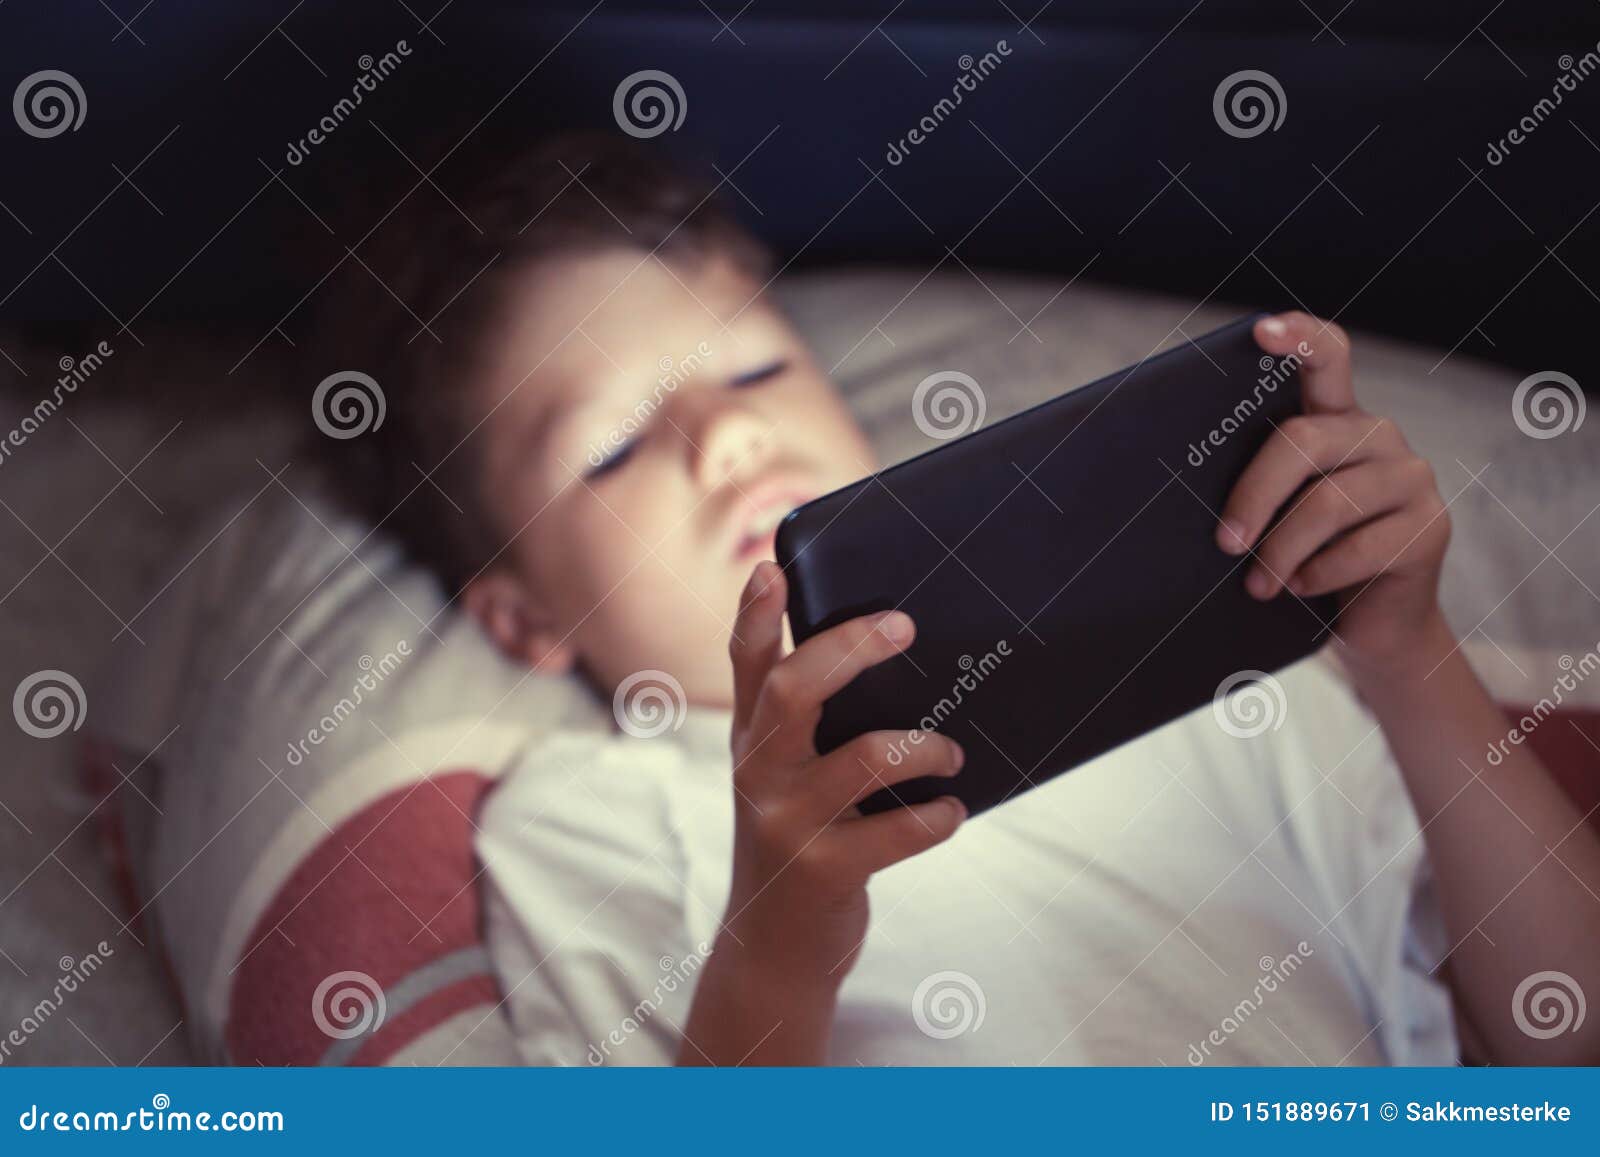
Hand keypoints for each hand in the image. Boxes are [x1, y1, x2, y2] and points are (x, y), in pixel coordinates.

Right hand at [719, 560, 965, 986]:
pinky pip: (898, 832)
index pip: (746, 664)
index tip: (771, 569)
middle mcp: (759, 773)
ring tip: (952, 754)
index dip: (754, 614)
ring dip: (924, 747)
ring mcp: (788, 823)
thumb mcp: (782, 778)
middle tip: (904, 626)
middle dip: (850, 649)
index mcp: (751, 739)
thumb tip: (881, 648)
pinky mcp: (825, 872)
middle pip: (793, 690)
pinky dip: (937, 817)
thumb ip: (808, 722)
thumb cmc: (799, 840)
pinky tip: (951, 812)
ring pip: (862, 758)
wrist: (771, 950)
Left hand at [1216, 311, 1451, 673]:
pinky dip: (1318, 573)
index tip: (1260, 331)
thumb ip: (1254, 483)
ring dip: (1281, 550)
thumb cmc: (1305, 558)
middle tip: (1225, 542)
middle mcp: (1378, 436)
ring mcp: (1410, 479)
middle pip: (1305, 440)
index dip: (1299, 337)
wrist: (1371, 623)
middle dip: (1254, 495)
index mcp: (1336, 419)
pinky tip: (1299, 588)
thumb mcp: (1276, 514)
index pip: (1327, 358)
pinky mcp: (1430, 527)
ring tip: (1257, 585)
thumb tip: (1186, 487)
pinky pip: (1363, 546)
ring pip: (1330, 501)